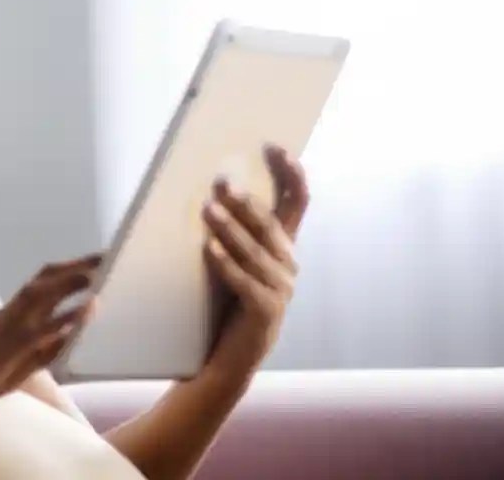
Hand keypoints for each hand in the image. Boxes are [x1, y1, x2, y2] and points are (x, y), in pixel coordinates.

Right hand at [0, 252, 103, 414]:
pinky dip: (66, 317)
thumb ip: (43, 352)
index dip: (68, 272)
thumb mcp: (15, 368)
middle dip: (77, 267)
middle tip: (107, 255)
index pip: (43, 286)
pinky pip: (40, 327)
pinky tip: (86, 309)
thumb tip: (73, 339)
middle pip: (45, 281)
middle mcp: (10, 314)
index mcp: (11, 317)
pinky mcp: (5, 344)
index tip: (95, 262)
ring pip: (41, 295)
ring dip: (71, 281)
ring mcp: (7, 327)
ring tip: (100, 270)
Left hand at [200, 144, 309, 381]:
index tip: (275, 147)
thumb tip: (212, 187)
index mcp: (283, 246)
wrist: (224, 357)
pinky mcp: (265, 312)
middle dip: (248, 202)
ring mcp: (280, 290)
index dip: (290, 173)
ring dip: (230, 229)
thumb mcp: (231, 258)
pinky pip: (244, 282)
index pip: (296, 201)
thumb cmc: (225, 301)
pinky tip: (209, 249)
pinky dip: (226, 264)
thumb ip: (231, 227)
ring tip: (207, 210)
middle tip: (223, 182)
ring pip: (255, 252)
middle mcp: (287, 264)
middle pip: (272, 224)